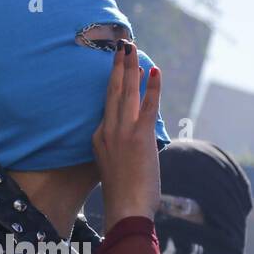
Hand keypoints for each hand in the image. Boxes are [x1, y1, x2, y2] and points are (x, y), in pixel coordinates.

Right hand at [92, 41, 162, 230]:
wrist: (125, 208)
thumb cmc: (123, 195)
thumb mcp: (114, 168)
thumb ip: (120, 151)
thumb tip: (134, 146)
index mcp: (99, 138)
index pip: (108, 106)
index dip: (114, 83)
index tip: (119, 66)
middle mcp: (107, 130)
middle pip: (112, 91)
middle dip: (117, 66)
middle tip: (121, 45)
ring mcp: (123, 132)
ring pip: (126, 92)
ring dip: (130, 67)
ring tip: (132, 48)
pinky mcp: (140, 136)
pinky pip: (148, 105)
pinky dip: (152, 86)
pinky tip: (155, 70)